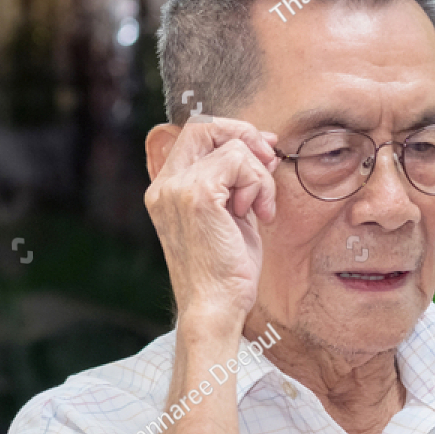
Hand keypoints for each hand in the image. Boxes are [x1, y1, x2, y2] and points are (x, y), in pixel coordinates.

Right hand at [144, 116, 279, 332]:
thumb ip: (242, 182)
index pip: (193, 136)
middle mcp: (165, 186)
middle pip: (202, 126)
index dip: (231, 134)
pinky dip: (258, 184)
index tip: (263, 152)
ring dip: (258, 175)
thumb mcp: (234, 218)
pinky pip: (238, 162)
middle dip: (243, 136)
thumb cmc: (227, 273)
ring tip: (259, 210)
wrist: (216, 308)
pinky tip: (257, 214)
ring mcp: (176, 189)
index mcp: (167, 190)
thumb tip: (265, 148)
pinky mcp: (196, 196)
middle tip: (269, 162)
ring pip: (229, 146)